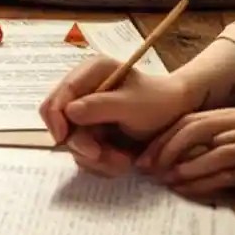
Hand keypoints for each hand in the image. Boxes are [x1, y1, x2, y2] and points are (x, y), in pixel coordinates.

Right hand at [40, 57, 196, 176]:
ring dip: (96, 158)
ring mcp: (86, 113)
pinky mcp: (91, 131)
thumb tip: (69, 112)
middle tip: (102, 155)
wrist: (178, 117)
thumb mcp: (132, 105)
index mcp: (91, 72)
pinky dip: (100, 162)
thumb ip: (100, 107)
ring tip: (124, 161)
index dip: (56, 118)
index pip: (60, 94)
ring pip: (72, 142)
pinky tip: (121, 161)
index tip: (64, 139)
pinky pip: (83, 152)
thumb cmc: (159, 104)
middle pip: (60, 121)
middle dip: (82, 144)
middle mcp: (83, 90)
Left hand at [137, 108, 234, 196]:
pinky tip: (188, 189)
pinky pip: (230, 174)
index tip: (144, 155)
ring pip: (211, 154)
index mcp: (228, 113)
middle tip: (147, 168)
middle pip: (194, 133)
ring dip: (184, 168)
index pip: (187, 121)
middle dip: (166, 150)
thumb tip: (173, 144)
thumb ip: (210, 129)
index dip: (162, 138)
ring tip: (164, 179)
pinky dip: (206, 182)